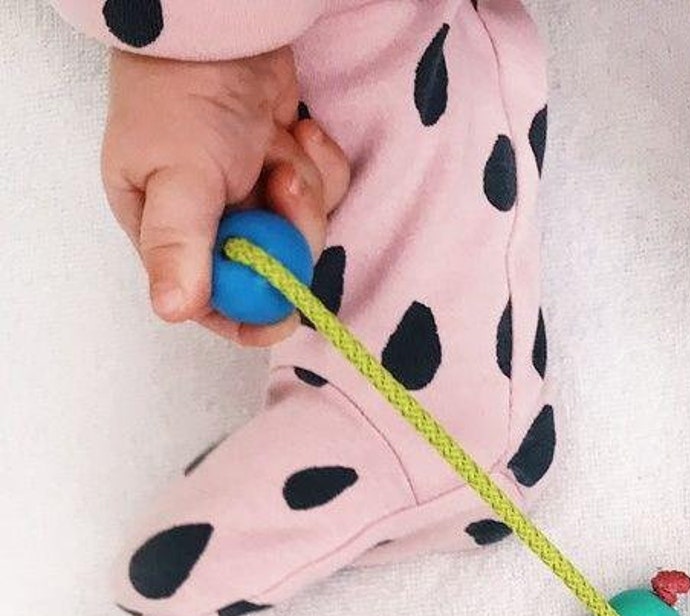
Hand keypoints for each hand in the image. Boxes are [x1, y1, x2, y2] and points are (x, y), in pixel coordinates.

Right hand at [101, 47, 349, 345]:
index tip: (283, 313)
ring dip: (306, 192)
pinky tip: (300, 129)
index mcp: (168, 230)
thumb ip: (179, 244)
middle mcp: (212, 221)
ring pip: (304, 233)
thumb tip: (172, 310)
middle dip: (287, 233)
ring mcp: (254, 195)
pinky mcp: (290, 168)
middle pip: (272, 271)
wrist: (225, 23)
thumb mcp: (177, 175)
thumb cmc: (183, 95)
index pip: (211, 300)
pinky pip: (325, 194)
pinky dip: (321, 164)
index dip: (249, 316)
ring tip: (283, 146)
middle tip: (283, 185)